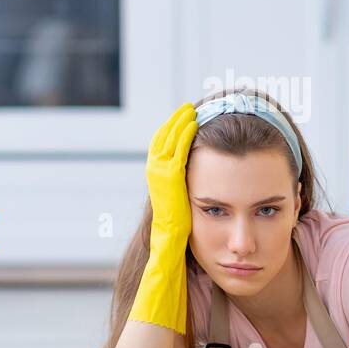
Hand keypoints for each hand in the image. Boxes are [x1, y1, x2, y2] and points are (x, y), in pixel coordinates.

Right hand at [127, 102, 197, 333]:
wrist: (153, 338)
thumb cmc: (170, 323)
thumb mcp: (191, 286)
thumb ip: (200, 268)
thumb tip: (217, 261)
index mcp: (173, 234)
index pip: (178, 186)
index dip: (184, 158)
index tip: (196, 132)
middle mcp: (164, 226)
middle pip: (167, 170)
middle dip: (177, 139)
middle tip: (189, 109)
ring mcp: (162, 227)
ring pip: (164, 173)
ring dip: (175, 141)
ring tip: (187, 114)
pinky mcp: (166, 230)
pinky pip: (169, 188)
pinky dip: (175, 161)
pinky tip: (185, 142)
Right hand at [144, 102, 196, 242]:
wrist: (169, 239)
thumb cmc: (177, 223)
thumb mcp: (178, 195)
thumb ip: (180, 180)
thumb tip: (192, 171)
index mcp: (155, 173)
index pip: (162, 144)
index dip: (171, 129)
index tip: (183, 117)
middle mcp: (154, 170)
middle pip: (164, 137)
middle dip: (175, 121)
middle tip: (187, 108)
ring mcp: (160, 173)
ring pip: (170, 139)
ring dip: (180, 123)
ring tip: (191, 110)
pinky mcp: (170, 177)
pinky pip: (179, 149)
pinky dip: (185, 135)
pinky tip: (194, 124)